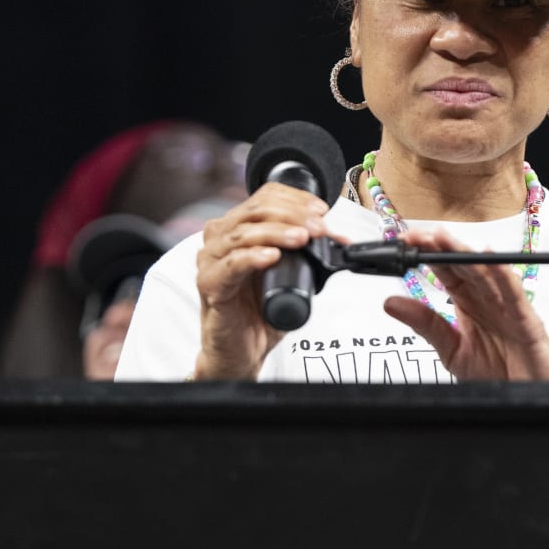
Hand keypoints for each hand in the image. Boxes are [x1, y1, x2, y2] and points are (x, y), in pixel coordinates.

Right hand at [192, 183, 331, 379]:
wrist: (243, 351)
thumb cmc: (259, 313)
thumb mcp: (289, 276)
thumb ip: (306, 254)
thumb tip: (337, 241)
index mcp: (236, 230)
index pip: (263, 197)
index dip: (294, 199)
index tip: (321, 210)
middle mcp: (220, 240)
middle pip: (254, 211)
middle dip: (292, 215)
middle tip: (318, 227)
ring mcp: (211, 262)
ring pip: (242, 233)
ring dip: (277, 232)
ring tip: (302, 238)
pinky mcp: (210, 286)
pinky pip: (230, 265)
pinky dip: (253, 257)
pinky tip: (272, 256)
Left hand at [380, 227, 548, 382]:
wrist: (531, 398)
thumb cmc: (498, 375)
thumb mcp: (452, 350)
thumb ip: (425, 325)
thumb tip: (391, 302)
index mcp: (468, 304)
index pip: (445, 272)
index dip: (426, 254)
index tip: (404, 242)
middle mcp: (487, 300)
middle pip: (462, 266)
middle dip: (441, 248)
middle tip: (418, 235)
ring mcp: (508, 307)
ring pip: (485, 274)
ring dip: (464, 254)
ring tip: (443, 238)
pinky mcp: (527, 321)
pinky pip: (514, 294)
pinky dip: (503, 276)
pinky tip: (489, 259)